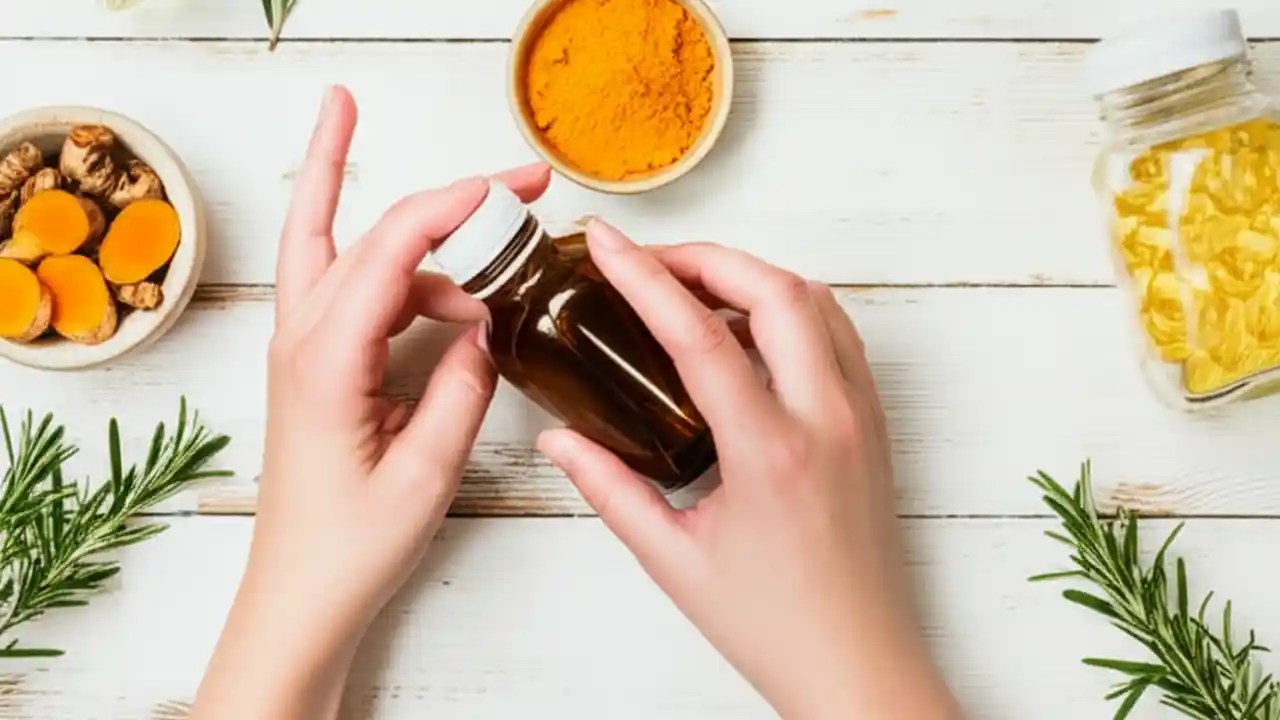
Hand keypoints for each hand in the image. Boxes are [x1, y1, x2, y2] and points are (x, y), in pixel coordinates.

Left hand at [192, 86, 551, 719]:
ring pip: (351, 250)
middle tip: (506, 173)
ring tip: (499, 246)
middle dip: (423, 185)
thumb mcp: (427, 471)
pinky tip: (459, 303)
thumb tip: (484, 328)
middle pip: (350, 223)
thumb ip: (462, 387)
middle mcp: (303, 339)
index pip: (390, 247)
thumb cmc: (351, 546)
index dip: (455, 206)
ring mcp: (305, 349)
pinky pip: (360, 293)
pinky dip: (413, 283)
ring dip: (423, 236)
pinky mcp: (319, 366)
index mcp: (326, 358)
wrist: (300, 595)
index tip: (512, 188)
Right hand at [537, 223, 960, 718]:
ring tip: (694, 288)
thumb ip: (611, 489)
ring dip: (755, 276)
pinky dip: (793, 309)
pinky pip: (839, 336)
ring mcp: (863, 418)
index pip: (701, 336)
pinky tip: (750, 332)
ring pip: (818, 302)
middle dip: (705, 258)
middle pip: (774, 290)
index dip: (646, 278)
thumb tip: (560, 441)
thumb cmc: (777, 627)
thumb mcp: (675, 561)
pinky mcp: (876, 426)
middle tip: (649, 262)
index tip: (607, 246)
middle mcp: (828, 420)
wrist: (861, 667)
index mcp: (771, 453)